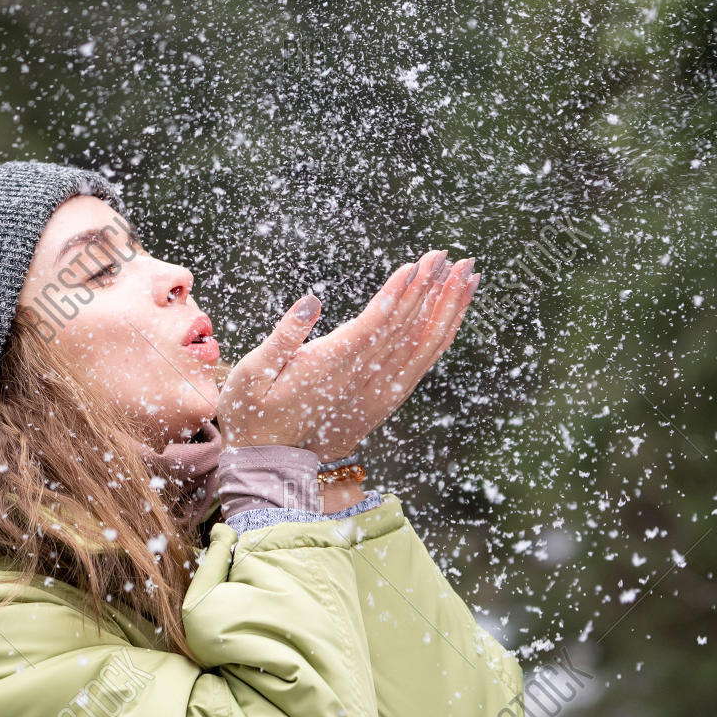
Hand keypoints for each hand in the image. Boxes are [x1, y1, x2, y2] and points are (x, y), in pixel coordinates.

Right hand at [216, 250, 479, 457]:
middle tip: (449, 255)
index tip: (418, 265)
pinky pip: (420, 364)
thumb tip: (311, 301)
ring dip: (445, 310)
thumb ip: (283, 337)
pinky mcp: (384, 399)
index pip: (374, 326)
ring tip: (465, 275)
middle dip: (429, 290)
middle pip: (405, 330)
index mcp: (328, 368)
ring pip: (420, 346)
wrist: (267, 461)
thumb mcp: (251, 373)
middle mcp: (360, 380)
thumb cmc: (252, 410)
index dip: (398, 295)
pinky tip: (452, 314)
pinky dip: (439, 336)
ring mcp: (376, 392)